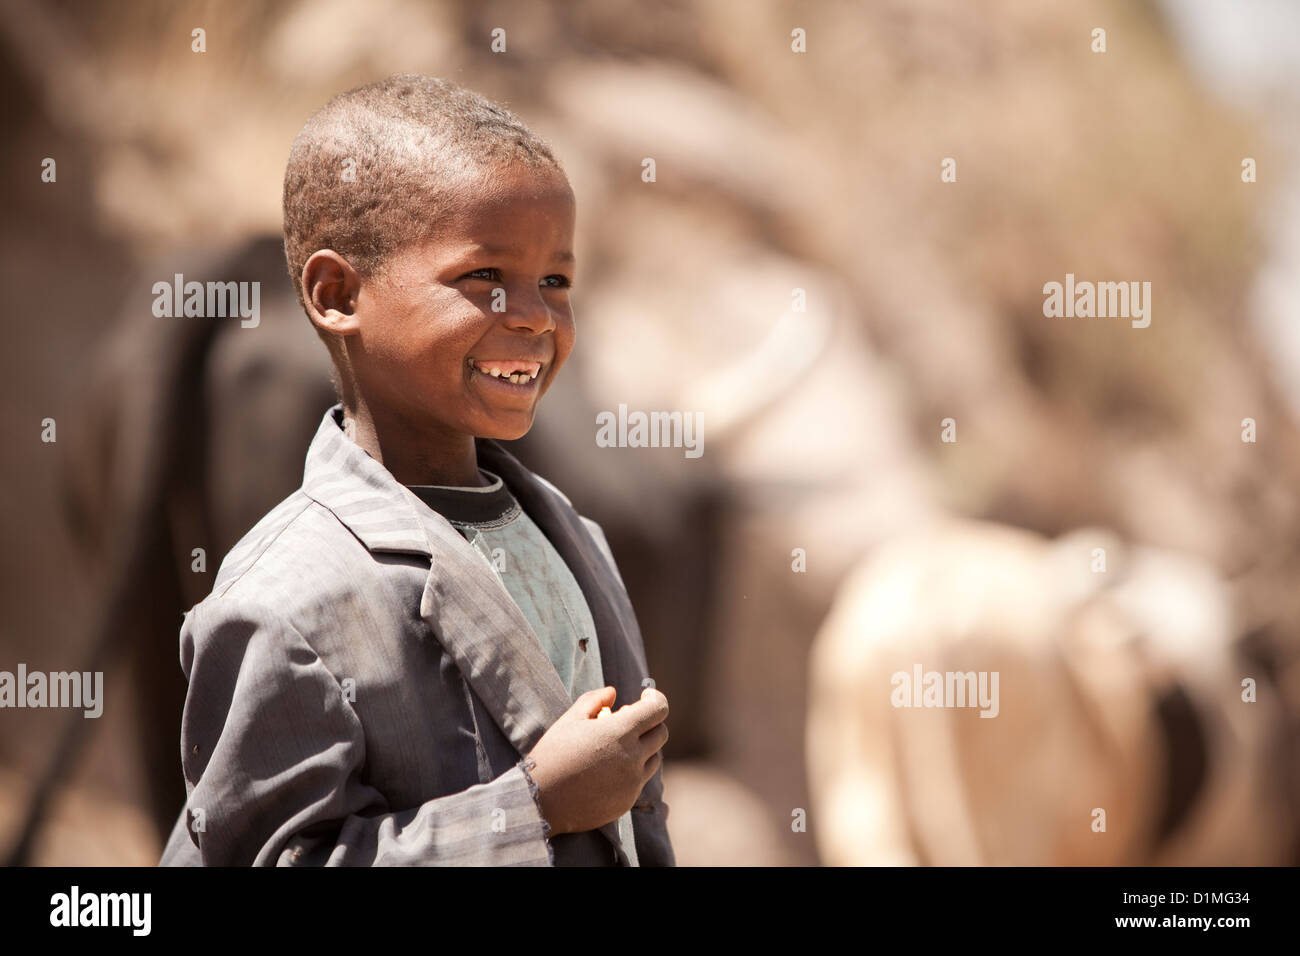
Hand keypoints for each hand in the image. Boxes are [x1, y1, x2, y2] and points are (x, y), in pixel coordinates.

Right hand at [525, 685, 668, 835]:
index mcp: (619, 732)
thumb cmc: (552, 755)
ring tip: (615, 748)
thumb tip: (613, 692)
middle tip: (626, 722)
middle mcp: (632, 757)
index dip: (655, 698)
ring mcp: (632, 782)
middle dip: (649, 723)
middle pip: (661, 733)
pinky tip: (607, 771)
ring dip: (643, 748)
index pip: (657, 709)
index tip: (646, 695)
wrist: (541, 801)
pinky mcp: (628, 801)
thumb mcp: (570, 719)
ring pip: (654, 758)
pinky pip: (640, 780)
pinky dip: (632, 771)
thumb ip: (594, 700)